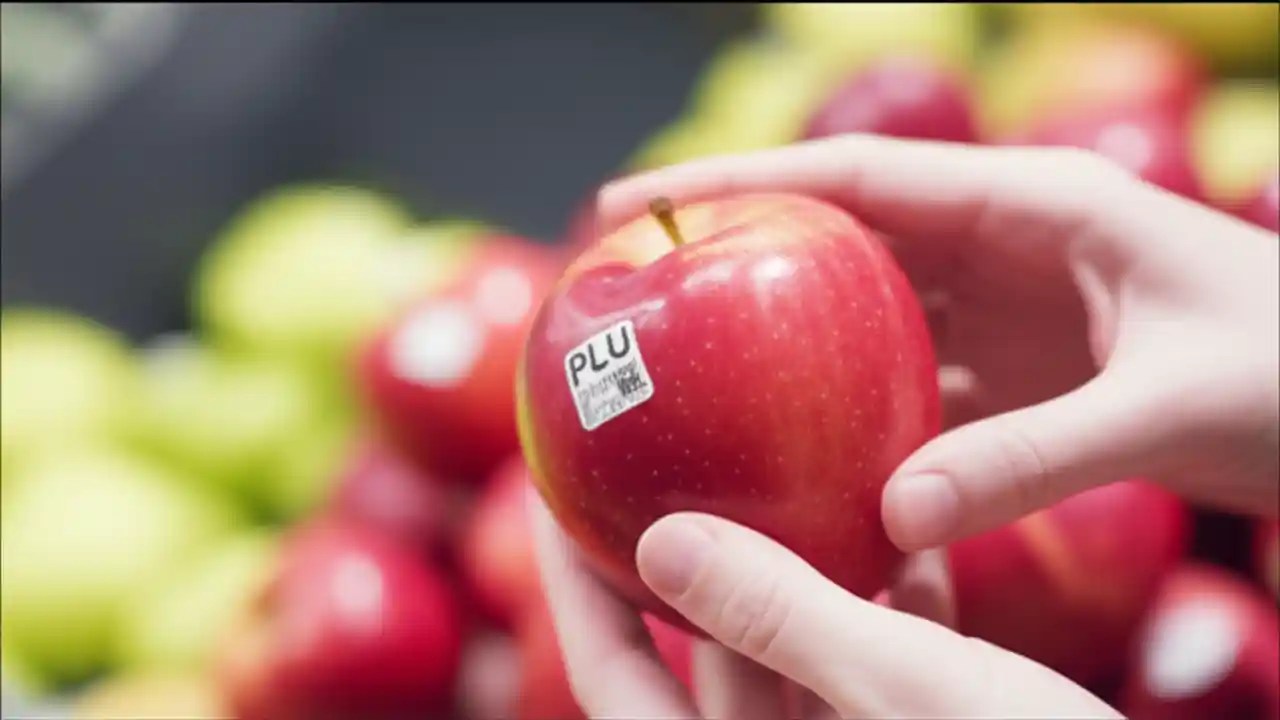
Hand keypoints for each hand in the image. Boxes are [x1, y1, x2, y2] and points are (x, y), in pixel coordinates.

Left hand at [531, 494, 1121, 718]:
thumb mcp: (900, 697)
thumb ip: (780, 619)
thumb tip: (658, 544)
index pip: (611, 671)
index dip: (572, 580)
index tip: (553, 483)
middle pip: (700, 646)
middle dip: (684, 547)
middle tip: (661, 444)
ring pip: (793, 642)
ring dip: (793, 556)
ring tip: (779, 456)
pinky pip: (874, 651)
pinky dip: (880, 589)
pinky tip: (891, 513)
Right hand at [596, 135, 1279, 551]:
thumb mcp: (1173, 406)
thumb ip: (1037, 457)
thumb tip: (895, 512)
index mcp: (1037, 204)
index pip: (861, 179)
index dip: (746, 183)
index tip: (643, 203)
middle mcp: (1005, 246)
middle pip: (844, 239)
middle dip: (742, 253)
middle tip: (638, 283)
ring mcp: (1008, 312)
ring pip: (867, 315)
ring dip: (786, 337)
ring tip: (694, 366)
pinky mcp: (1020, 376)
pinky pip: (909, 384)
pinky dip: (851, 410)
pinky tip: (798, 448)